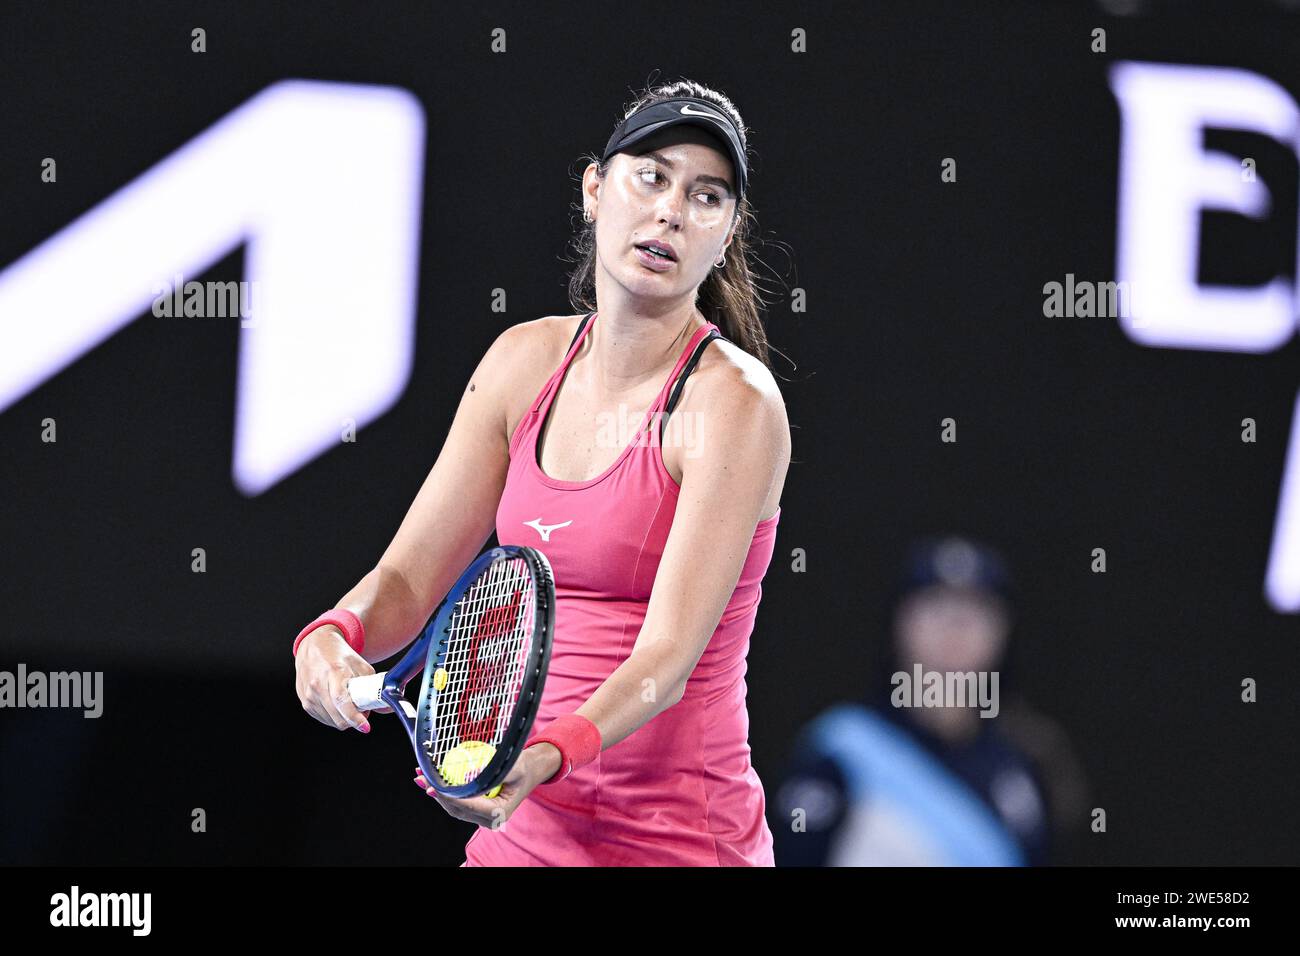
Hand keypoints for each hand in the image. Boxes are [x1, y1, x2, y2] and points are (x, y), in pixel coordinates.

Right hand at [294, 624, 392, 731]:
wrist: (314, 646)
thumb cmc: (340, 656)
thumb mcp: (362, 666)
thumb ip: (374, 687)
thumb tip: (387, 707)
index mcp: (333, 672)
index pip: (341, 700)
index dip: (354, 717)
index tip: (365, 727)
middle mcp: (317, 685)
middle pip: (337, 717)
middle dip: (355, 719)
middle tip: (364, 709)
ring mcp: (308, 695)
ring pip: (332, 721)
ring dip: (345, 718)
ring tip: (349, 701)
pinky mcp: (305, 703)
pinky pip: (325, 719)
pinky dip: (335, 716)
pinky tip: (337, 703)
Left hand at [412, 743, 562, 828]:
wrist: (530, 771)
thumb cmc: (524, 766)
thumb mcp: (514, 765)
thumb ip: (497, 771)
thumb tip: (476, 772)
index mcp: (498, 813)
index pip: (468, 805)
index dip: (449, 796)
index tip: (433, 786)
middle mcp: (489, 820)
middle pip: (456, 809)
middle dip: (436, 795)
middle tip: (421, 779)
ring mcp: (482, 817)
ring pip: (453, 808)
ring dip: (436, 793)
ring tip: (420, 778)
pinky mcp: (476, 810)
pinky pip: (456, 803)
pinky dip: (443, 792)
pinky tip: (430, 781)